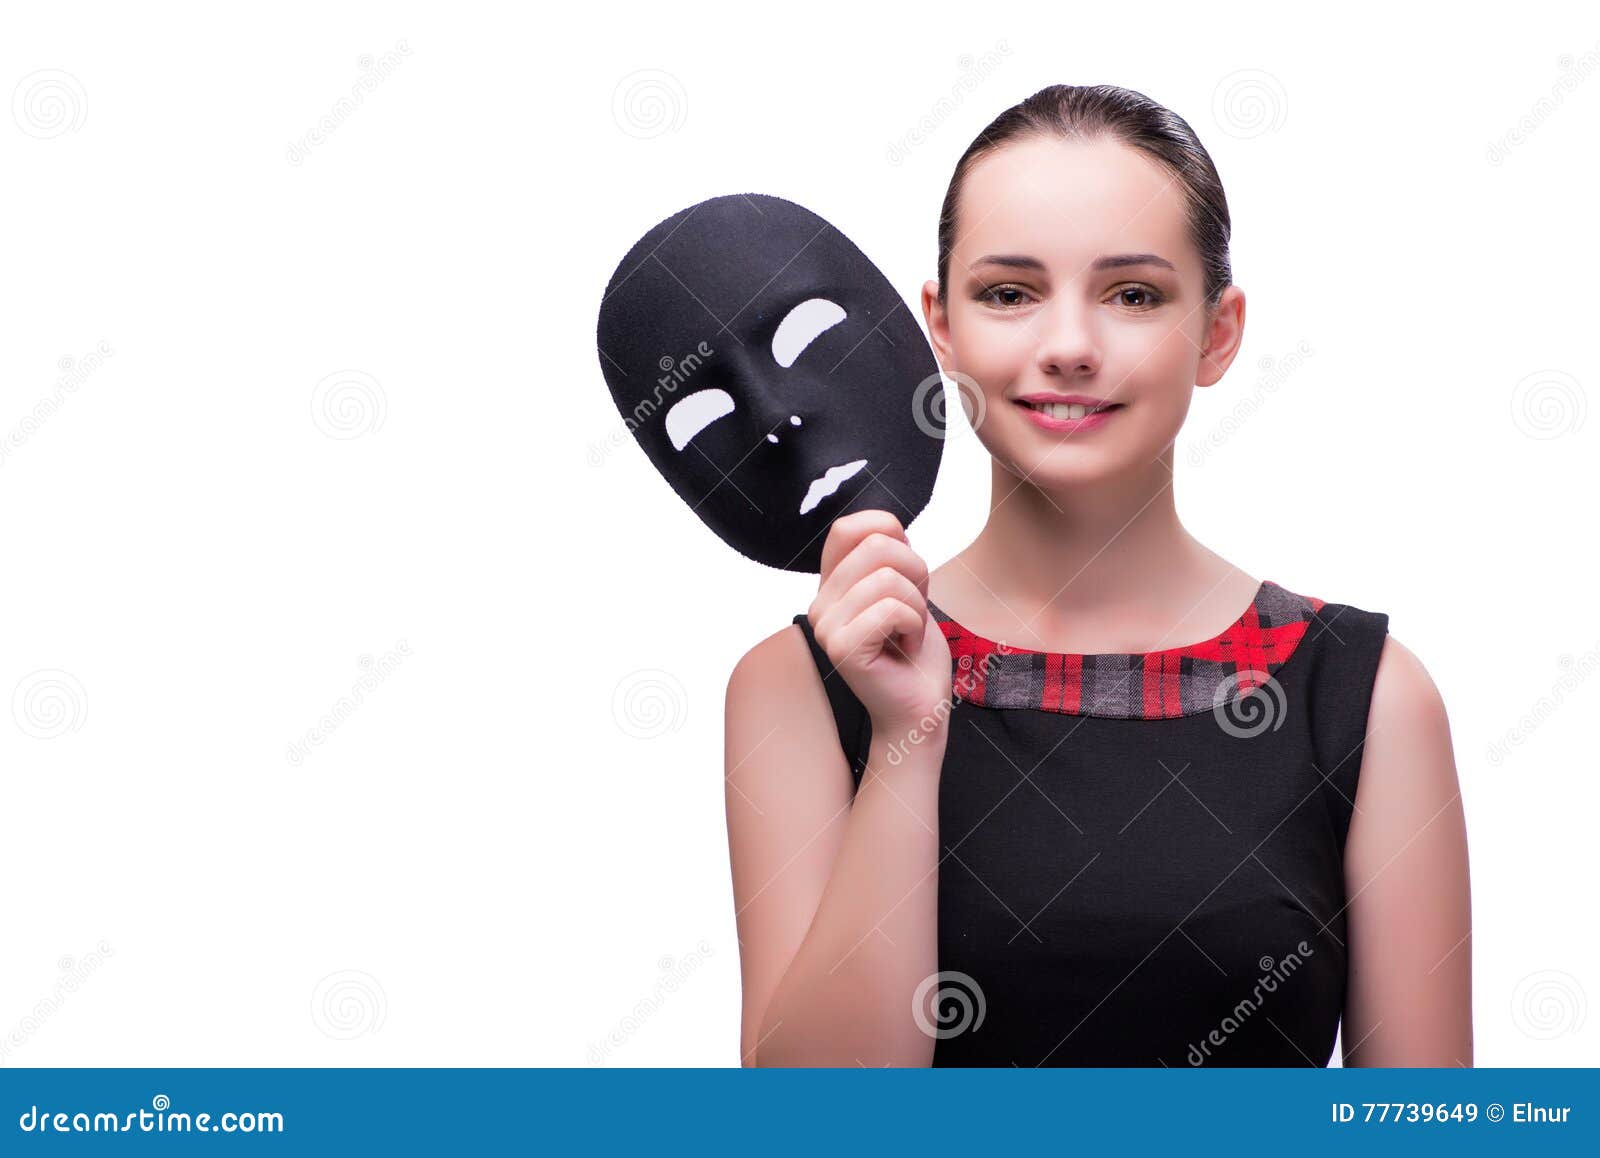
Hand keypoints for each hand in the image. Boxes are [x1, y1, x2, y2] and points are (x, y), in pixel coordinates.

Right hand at [807, 510, 952, 734]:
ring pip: (889, 579)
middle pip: (878, 546)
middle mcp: (820, 604)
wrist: (920, 707)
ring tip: (907, 633)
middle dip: (915, 575)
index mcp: (831, 586)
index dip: (889, 534)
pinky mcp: (842, 648)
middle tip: (911, 613)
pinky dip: (914, 626)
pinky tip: (905, 648)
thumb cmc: (914, 651)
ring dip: (916, 607)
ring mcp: (826, 626)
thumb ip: (890, 555)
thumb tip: (887, 524)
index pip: (848, 528)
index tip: (906, 575)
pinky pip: (892, 609)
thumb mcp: (906, 588)